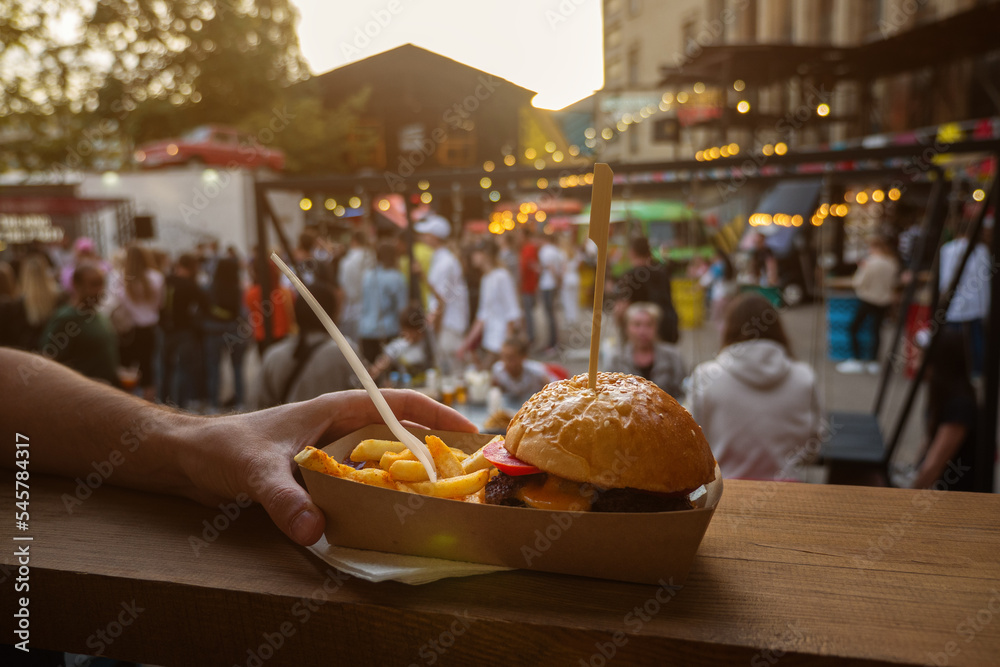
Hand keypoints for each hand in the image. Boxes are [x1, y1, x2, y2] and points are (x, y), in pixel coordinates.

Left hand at [174, 390, 476, 545]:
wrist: (189, 460)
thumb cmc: (223, 448)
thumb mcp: (256, 470)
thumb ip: (285, 499)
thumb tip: (315, 532)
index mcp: (336, 410)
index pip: (398, 402)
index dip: (436, 414)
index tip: (469, 431)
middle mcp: (339, 429)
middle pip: (399, 432)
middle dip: (433, 449)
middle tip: (466, 474)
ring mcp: (331, 452)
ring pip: (383, 461)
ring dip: (408, 476)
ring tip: (440, 498)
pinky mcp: (320, 476)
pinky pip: (362, 484)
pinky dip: (380, 496)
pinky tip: (391, 518)